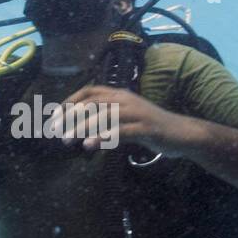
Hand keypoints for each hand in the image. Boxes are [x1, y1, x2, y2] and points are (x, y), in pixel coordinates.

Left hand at [53, 85, 180, 153]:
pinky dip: (103, 138)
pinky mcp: (146, 128)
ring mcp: (137, 113)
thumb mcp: (126, 119)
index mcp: (120, 94)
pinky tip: (89, 146)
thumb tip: (80, 130)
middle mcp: (126, 99)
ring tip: (66, 140)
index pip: (90, 91)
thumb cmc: (151, 128)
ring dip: (82, 128)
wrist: (182, 133)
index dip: (70, 101)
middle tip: (54, 131)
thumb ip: (106, 120)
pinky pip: (121, 131)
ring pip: (104, 116)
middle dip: (70, 117)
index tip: (55, 115)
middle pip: (93, 103)